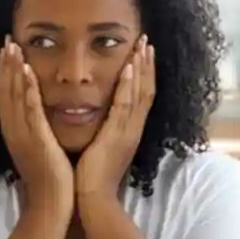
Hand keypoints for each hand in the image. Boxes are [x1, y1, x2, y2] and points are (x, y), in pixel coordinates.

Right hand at [0, 35, 73, 211]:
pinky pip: (29, 110)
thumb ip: (38, 134)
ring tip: (12, 46)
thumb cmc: (51, 181)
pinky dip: (26, 89)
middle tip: (7, 39)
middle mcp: (13, 131)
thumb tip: (40, 122)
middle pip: (4, 91)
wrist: (51, 204)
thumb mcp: (40, 150)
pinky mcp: (36, 139)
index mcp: (15, 133)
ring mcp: (22, 135)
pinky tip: (26, 70)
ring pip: (13, 96)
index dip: (3, 74)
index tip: (6, 52)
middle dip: (4, 65)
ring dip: (11, 69)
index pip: (5, 97)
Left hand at [76, 35, 155, 198]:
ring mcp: (127, 132)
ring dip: (141, 68)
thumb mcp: (102, 148)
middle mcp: (133, 129)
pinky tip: (128, 68)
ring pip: (139, 94)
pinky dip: (128, 86)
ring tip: (142, 45)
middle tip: (146, 40)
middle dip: (147, 65)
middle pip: (146, 90)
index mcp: (129, 131)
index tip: (143, 53)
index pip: (141, 97)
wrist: (92, 198)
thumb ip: (104, 132)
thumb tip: (100, 120)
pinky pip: (124, 107)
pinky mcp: (116, 137)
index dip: (144, 74)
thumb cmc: (93, 177)